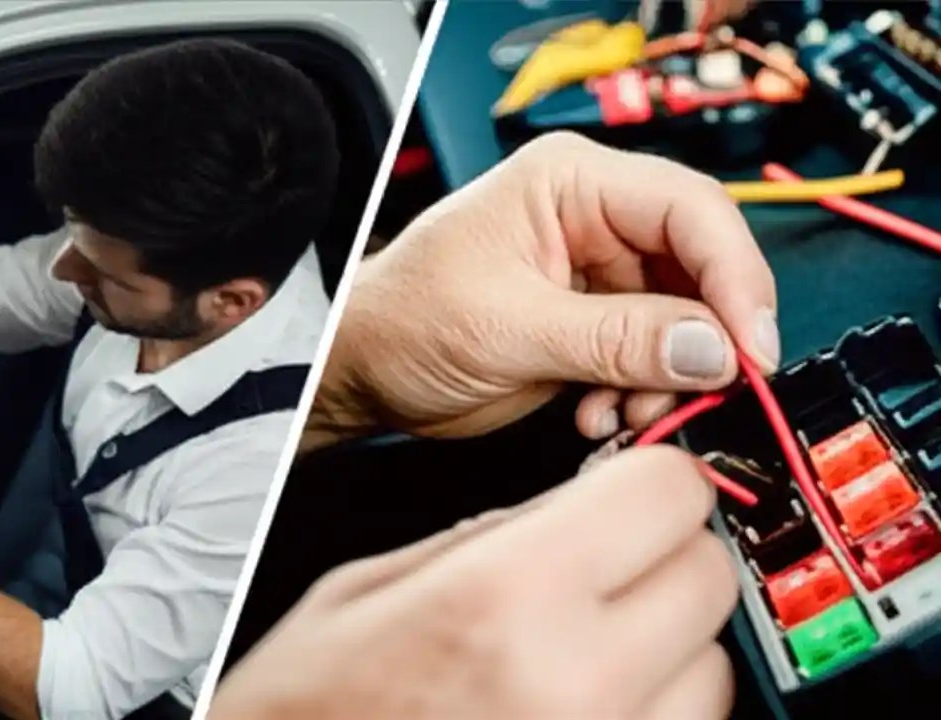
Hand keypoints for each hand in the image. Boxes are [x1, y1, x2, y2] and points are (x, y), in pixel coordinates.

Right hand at [209, 446, 738, 719]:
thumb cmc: (303, 709)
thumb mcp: (368, 585)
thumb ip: (490, 535)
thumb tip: (578, 505)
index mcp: (505, 598)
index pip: (668, 495)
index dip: (650, 478)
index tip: (631, 486)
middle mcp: (576, 684)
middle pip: (706, 576)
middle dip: (662, 553)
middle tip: (604, 560)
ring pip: (712, 668)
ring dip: (669, 643)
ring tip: (587, 643)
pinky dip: (652, 707)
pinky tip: (584, 699)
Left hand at [308, 131, 777, 447]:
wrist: (363, 371)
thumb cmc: (402, 320)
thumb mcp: (507, 328)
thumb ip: (614, 339)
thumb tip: (712, 349)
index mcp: (569, 183)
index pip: (690, 210)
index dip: (733, 277)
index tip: (748, 348)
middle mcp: (592, 219)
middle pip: (698, 267)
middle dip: (704, 339)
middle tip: (702, 394)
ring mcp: (595, 274)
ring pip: (682, 321)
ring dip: (668, 379)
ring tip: (624, 414)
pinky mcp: (592, 324)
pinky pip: (651, 357)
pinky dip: (640, 394)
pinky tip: (598, 416)